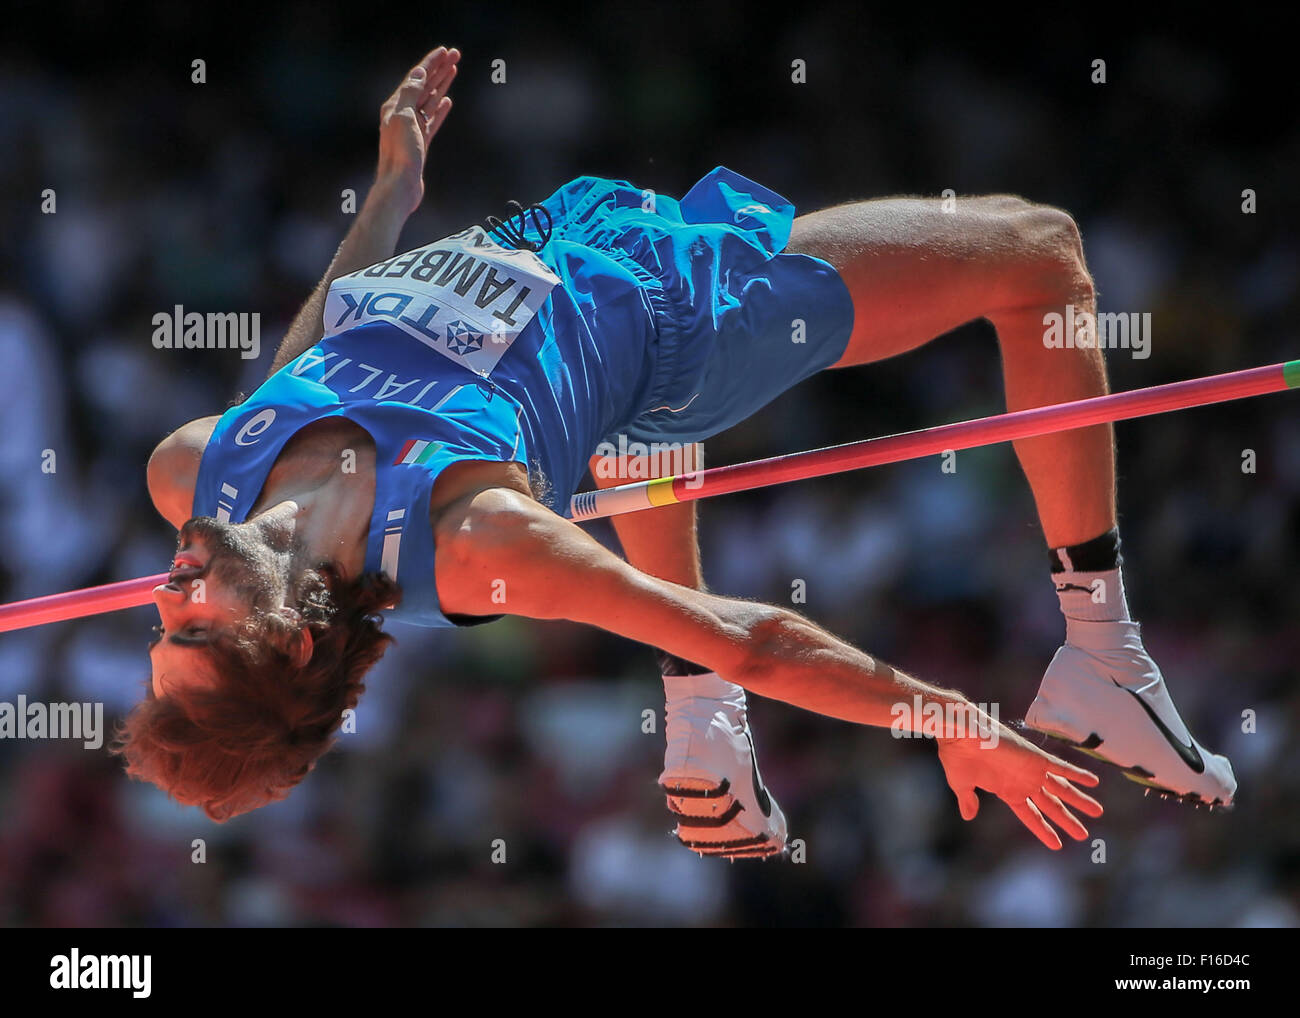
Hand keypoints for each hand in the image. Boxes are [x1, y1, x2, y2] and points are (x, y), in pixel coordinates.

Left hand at [375, 46, 459, 215]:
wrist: (400, 186)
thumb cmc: (400, 154)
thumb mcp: (403, 118)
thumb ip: (411, 93)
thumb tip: (419, 73)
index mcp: (395, 105)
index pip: (416, 77)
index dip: (431, 63)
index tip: (445, 51)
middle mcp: (402, 114)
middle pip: (424, 86)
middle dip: (439, 69)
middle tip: (455, 54)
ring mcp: (413, 128)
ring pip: (430, 100)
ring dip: (441, 84)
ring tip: (453, 70)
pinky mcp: (421, 142)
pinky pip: (432, 119)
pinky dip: (440, 109)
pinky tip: (447, 101)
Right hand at [935, 722, 1102, 849]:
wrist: (960, 733)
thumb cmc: (957, 758)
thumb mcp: (962, 785)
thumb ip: (968, 801)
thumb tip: (968, 816)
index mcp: (1007, 791)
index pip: (1031, 815)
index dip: (1044, 830)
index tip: (1057, 845)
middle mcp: (1023, 782)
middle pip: (1051, 805)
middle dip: (1068, 820)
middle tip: (1083, 835)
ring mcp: (1031, 771)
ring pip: (1061, 789)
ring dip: (1079, 800)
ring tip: (1097, 811)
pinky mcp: (1036, 758)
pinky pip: (1062, 768)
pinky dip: (1077, 775)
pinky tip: (1094, 782)